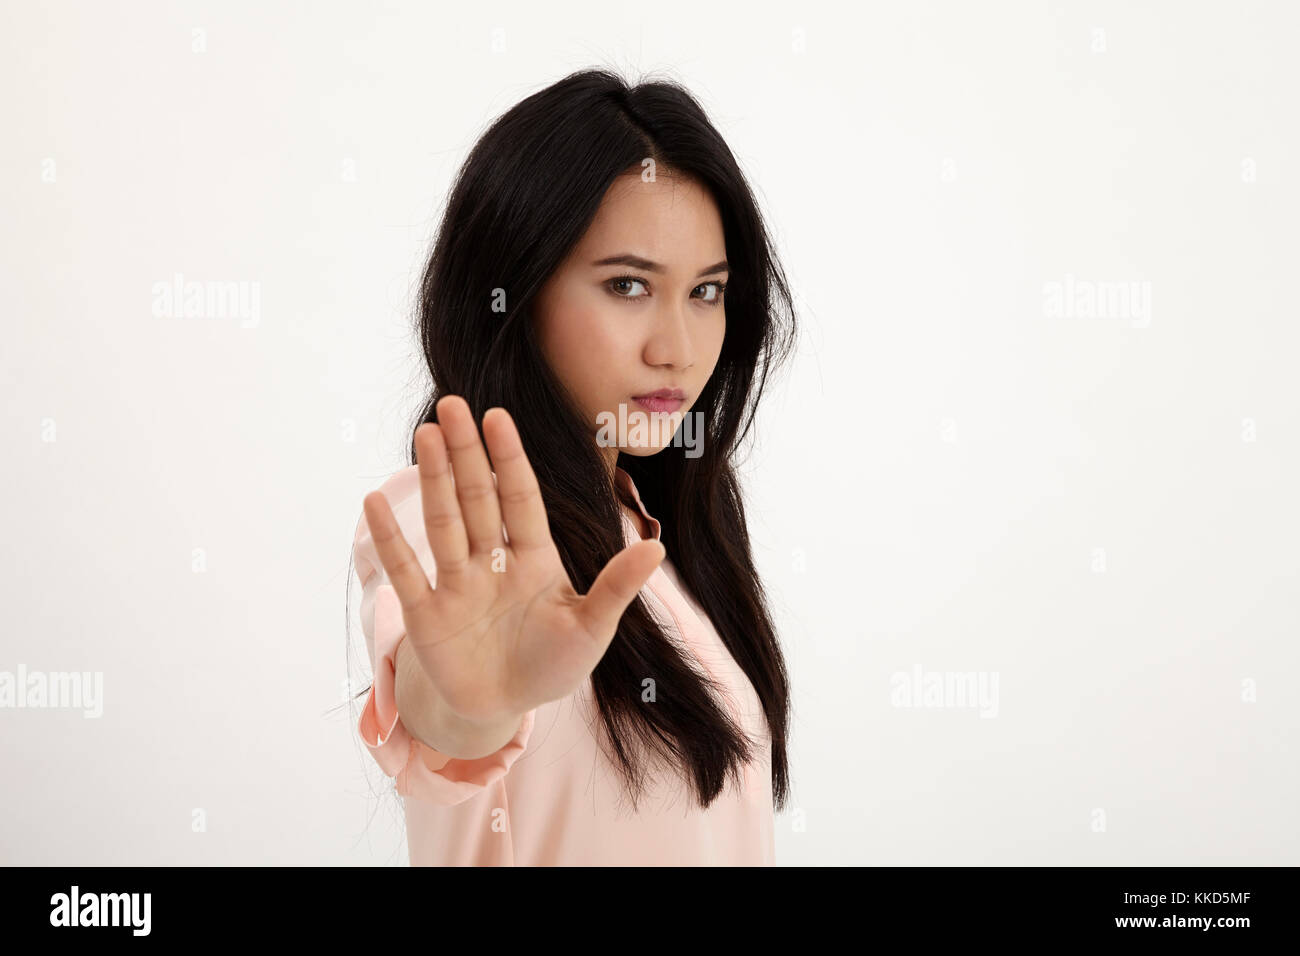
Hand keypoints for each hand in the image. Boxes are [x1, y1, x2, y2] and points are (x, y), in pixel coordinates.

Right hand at [363, 395, 665, 729]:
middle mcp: (491, 560)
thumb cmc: (550, 663)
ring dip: (434, 480)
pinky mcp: (425, 614)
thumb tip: (657, 547)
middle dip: (466, 453)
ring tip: (425, 435)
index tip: (497, 416)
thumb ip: (617, 587)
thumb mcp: (591, 628)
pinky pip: (405, 571)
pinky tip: (374, 501)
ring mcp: (455, 583)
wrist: (502, 709)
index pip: (520, 498)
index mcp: (533, 558)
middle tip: (452, 405)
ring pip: (444, 522)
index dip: (509, 459)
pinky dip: (391, 539)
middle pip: (478, 497)